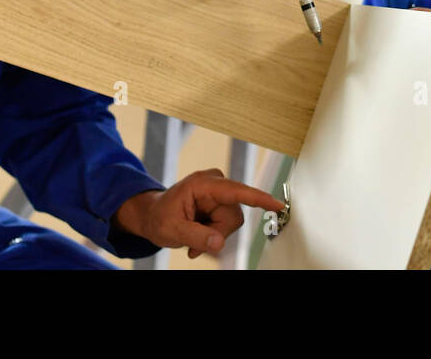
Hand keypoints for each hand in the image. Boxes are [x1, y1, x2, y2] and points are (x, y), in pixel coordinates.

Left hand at [115, 169, 285, 257]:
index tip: (278, 205)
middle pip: (234, 215)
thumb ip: (196, 236)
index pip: (237, 191)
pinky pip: (228, 224)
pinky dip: (214, 234)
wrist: (153, 215)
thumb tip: (219, 243)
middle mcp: (215, 184)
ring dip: (215, 235)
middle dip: (217, 233)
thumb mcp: (172, 230)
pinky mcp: (221, 202)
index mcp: (202, 184)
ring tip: (194, 240)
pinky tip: (199, 236)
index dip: (259, 199)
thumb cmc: (159, 217)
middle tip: (196, 246)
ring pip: (232, 222)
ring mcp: (219, 193)